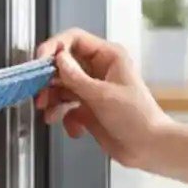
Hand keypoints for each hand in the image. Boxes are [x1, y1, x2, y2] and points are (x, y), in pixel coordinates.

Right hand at [35, 28, 172, 169]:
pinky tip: (75, 130)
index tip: (40, 62)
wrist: (148, 147)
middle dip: (49, 80)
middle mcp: (99, 70)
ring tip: (49, 115)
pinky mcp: (89, 110)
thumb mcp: (102, 95)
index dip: (54, 47)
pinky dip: (65, 118)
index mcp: (108, 57)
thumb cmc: (136, 117)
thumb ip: (76, 78)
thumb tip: (57, 59)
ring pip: (62, 88)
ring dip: (53, 101)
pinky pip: (67, 108)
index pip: (74, 40)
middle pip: (63, 65)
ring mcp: (93, 90)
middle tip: (39, 94)